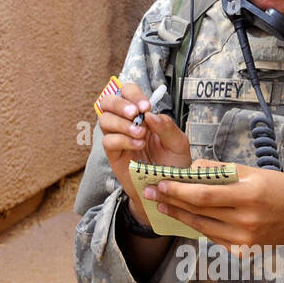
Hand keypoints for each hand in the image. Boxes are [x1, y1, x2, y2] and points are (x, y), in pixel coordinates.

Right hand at [97, 82, 190, 212]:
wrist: (167, 190)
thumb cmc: (173, 165)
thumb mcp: (178, 143)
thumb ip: (167, 127)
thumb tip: (149, 115)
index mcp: (142, 115)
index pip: (127, 92)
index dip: (133, 94)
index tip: (145, 107)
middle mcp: (126, 123)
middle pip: (108, 101)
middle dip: (119, 104)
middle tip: (135, 113)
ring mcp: (118, 138)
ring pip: (104, 120)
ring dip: (121, 123)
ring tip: (140, 134)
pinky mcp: (114, 155)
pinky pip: (108, 141)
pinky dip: (123, 140)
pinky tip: (138, 145)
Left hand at [154, 161, 283, 253]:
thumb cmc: (279, 188)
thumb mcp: (252, 171)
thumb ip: (219, 169)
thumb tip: (190, 168)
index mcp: (249, 196)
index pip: (203, 195)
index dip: (178, 190)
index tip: (159, 183)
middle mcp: (246, 221)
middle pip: (198, 211)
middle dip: (171, 201)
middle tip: (150, 192)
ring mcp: (244, 239)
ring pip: (201, 226)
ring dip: (178, 215)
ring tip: (161, 204)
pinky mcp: (242, 251)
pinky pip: (212, 236)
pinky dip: (196, 225)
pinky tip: (182, 216)